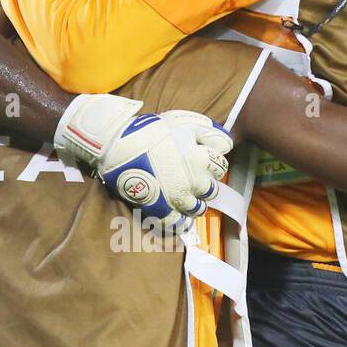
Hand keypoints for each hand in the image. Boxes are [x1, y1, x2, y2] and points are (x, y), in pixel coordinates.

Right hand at [54, 93, 229, 227]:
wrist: (119, 145)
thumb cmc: (151, 131)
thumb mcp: (184, 122)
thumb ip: (209, 132)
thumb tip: (226, 144)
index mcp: (201, 159)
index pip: (222, 165)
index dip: (213, 162)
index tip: (203, 160)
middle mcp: (195, 181)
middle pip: (213, 190)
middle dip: (206, 184)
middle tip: (193, 178)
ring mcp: (179, 198)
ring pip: (199, 209)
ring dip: (195, 203)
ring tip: (184, 195)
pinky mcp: (162, 210)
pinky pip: (178, 224)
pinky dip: (180, 222)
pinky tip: (178, 215)